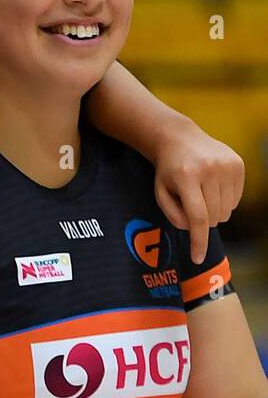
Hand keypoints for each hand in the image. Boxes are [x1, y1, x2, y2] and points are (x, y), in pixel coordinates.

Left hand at [153, 118, 244, 264]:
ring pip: (227, 211)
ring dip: (214, 211)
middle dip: (202, 221)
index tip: (197, 258)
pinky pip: (236, 200)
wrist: (179, 139)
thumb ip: (172, 214)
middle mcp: (209, 170)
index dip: (198, 241)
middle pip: (213, 216)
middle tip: (190, 205)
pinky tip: (212, 187)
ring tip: (200, 193)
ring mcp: (227, 166)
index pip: (197, 217)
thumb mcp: (160, 192)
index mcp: (186, 176)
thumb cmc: (168, 170)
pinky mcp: (238, 164)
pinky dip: (224, 201)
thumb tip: (193, 230)